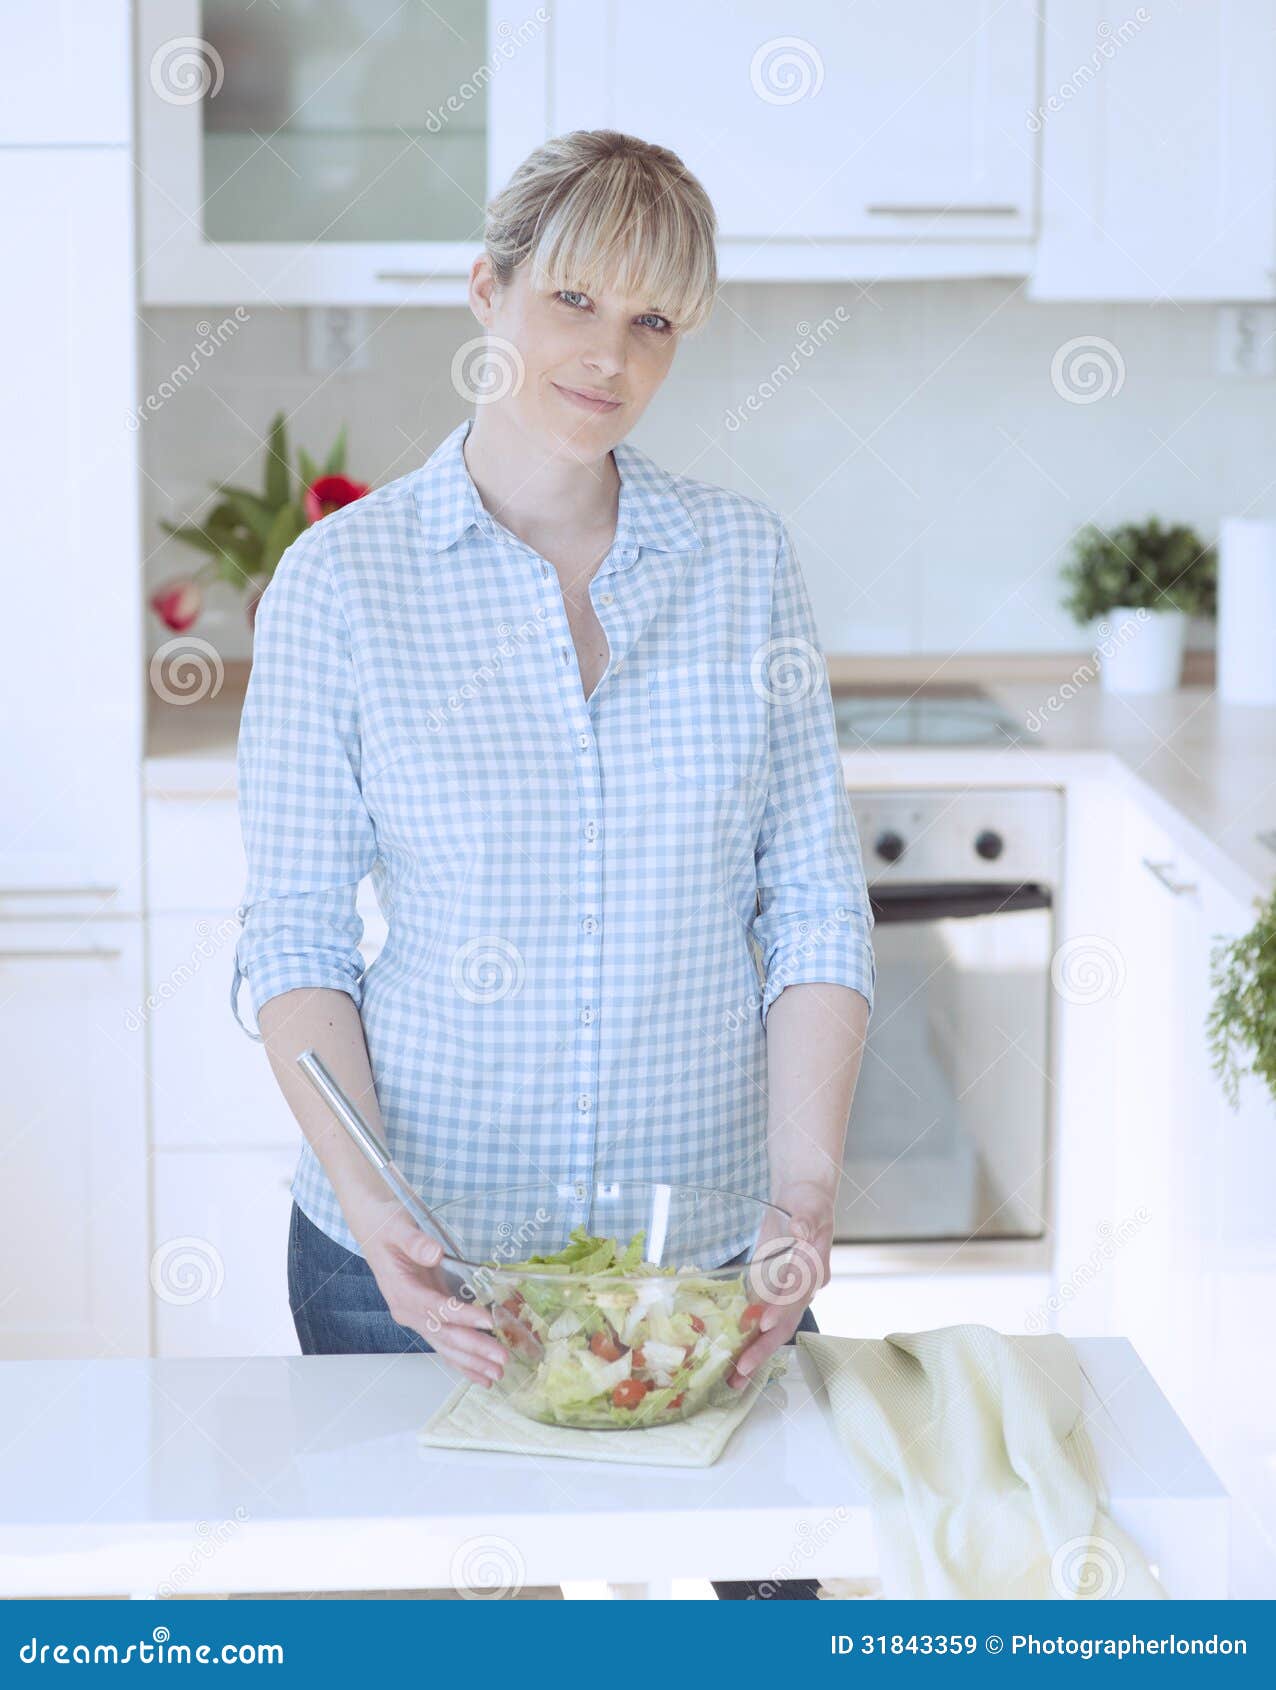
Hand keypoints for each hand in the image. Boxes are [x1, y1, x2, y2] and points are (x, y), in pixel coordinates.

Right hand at [354, 1200, 506, 1386]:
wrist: (373, 1230)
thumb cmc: (386, 1227)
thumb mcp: (397, 1227)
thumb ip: (415, 1241)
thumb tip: (433, 1252)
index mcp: (401, 1291)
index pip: (435, 1308)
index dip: (462, 1316)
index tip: (487, 1320)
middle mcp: (408, 1310)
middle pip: (443, 1334)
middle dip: (474, 1348)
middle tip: (502, 1359)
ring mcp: (416, 1316)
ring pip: (445, 1345)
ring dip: (471, 1361)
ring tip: (496, 1375)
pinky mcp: (426, 1315)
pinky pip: (445, 1341)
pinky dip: (462, 1359)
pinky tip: (480, 1374)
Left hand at [728, 1184, 833, 1388]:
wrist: (804, 1198)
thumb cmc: (809, 1201)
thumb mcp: (810, 1207)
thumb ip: (806, 1220)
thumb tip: (802, 1229)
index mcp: (815, 1269)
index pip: (798, 1294)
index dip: (781, 1310)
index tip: (763, 1323)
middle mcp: (804, 1287)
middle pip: (784, 1323)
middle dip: (763, 1348)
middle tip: (742, 1370)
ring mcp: (789, 1292)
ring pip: (773, 1328)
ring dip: (754, 1352)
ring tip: (733, 1379)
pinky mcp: (773, 1290)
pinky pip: (762, 1318)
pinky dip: (748, 1337)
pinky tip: (731, 1354)